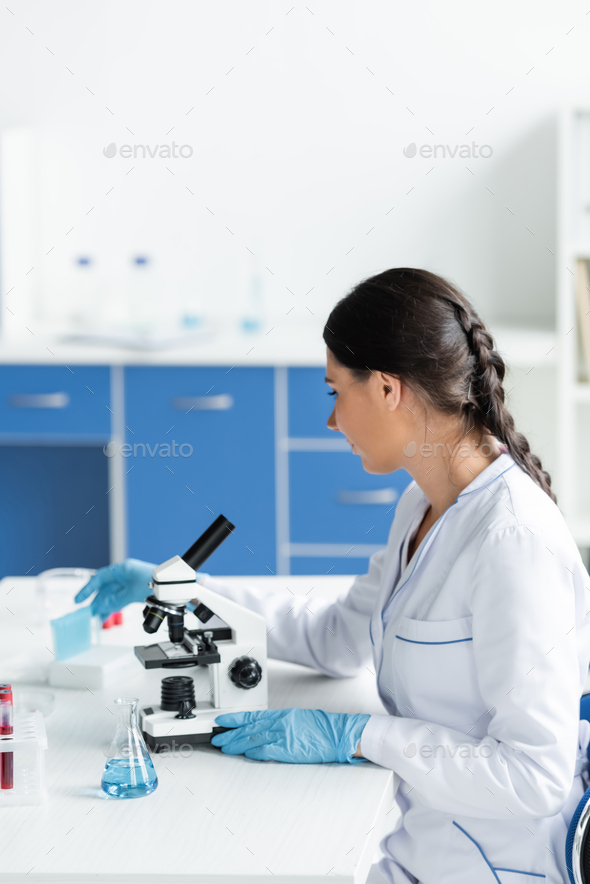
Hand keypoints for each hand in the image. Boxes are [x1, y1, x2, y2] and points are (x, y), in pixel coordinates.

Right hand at [74, 559, 154, 620]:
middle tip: (89, 612)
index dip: (87, 589)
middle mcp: (126, 574)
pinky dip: (114, 606)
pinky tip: (109, 613)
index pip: (100, 578)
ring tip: (99, 617)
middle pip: (106, 587)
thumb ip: (115, 601)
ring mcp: (131, 582)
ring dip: (105, 605)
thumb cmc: (156, 583)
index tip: (79, 600)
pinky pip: (121, 598)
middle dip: (97, 600)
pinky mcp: (137, 590)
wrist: (174, 587)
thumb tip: (101, 608)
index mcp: (123, 569)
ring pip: (113, 594)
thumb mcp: (131, 593)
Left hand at [211, 708, 369, 763]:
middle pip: (249, 728)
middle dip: (231, 733)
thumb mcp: (298, 719)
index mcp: (282, 715)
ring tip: (225, 747)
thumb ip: (280, 723)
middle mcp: (280, 723)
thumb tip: (265, 729)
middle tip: (217, 738)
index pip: (252, 715)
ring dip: (237, 744)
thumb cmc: (322, 728)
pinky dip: (254, 753)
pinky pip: (266, 751)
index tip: (221, 720)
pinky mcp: (288, 749)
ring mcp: (283, 735)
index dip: (235, 718)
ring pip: (253, 739)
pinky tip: (245, 754)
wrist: (337, 734)